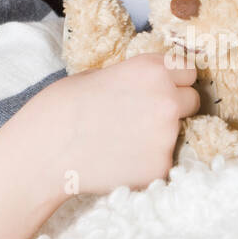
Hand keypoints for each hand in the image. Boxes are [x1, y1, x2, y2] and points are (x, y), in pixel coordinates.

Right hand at [42, 53, 201, 196]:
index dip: (174, 79)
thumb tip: (149, 87)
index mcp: (152, 69)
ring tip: (121, 142)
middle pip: (192, 100)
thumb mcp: (99, 76)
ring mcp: (166, 137)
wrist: (45, 150)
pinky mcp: (161, 168)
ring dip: (158, 137)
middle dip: (174, 107)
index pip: (188, 70)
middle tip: (144, 116)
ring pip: (176, 134)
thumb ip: (134, 79)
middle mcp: (167, 100)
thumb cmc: (62, 106)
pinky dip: (146, 163)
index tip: (163, 87)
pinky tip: (118, 161)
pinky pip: (162, 162)